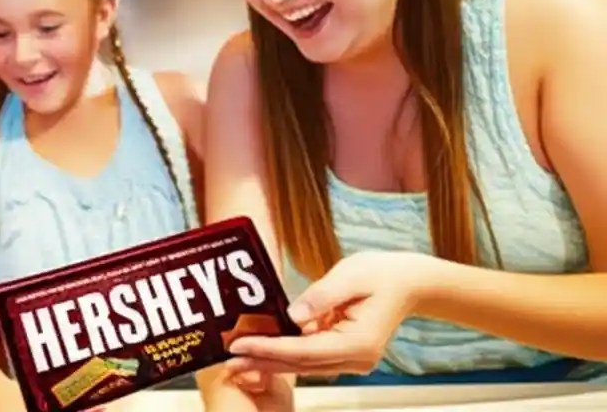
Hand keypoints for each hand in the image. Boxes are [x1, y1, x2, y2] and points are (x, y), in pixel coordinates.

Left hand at [225, 250, 432, 376]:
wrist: (410, 282)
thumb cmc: (382, 274)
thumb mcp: (350, 276)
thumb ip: (320, 296)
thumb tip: (292, 316)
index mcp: (357, 343)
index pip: (304, 350)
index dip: (269, 349)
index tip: (240, 346)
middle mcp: (355, 359)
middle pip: (300, 364)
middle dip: (262, 361)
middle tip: (228, 360)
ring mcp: (352, 360)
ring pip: (304, 364)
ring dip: (270, 360)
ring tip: (237, 358)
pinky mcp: (345, 353)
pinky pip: (311, 356)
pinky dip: (286, 353)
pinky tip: (262, 348)